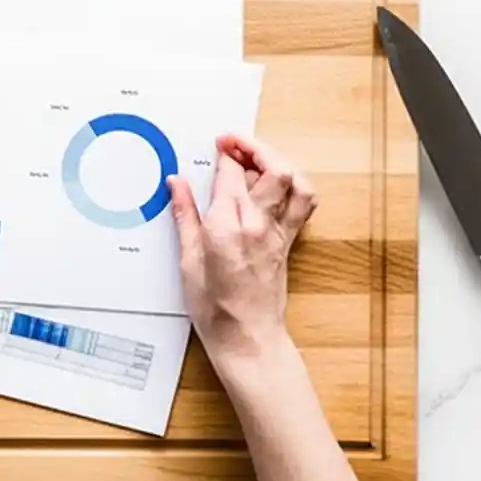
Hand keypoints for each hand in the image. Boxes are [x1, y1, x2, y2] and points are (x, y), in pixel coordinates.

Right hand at [166, 134, 317, 365]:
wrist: (247, 338)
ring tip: (257, 157)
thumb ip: (184, 216)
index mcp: (225, 228)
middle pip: (268, 168)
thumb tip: (177, 185)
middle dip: (251, 146)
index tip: (214, 148)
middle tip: (233, 143)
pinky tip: (278, 184)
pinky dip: (295, 185)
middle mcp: (256, 225)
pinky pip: (302, 203)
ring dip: (277, 160)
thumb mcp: (187, 261)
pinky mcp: (287, 241)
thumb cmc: (215, 310)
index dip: (223, 154)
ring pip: (292, 180)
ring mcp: (277, 232)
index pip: (229, 174)